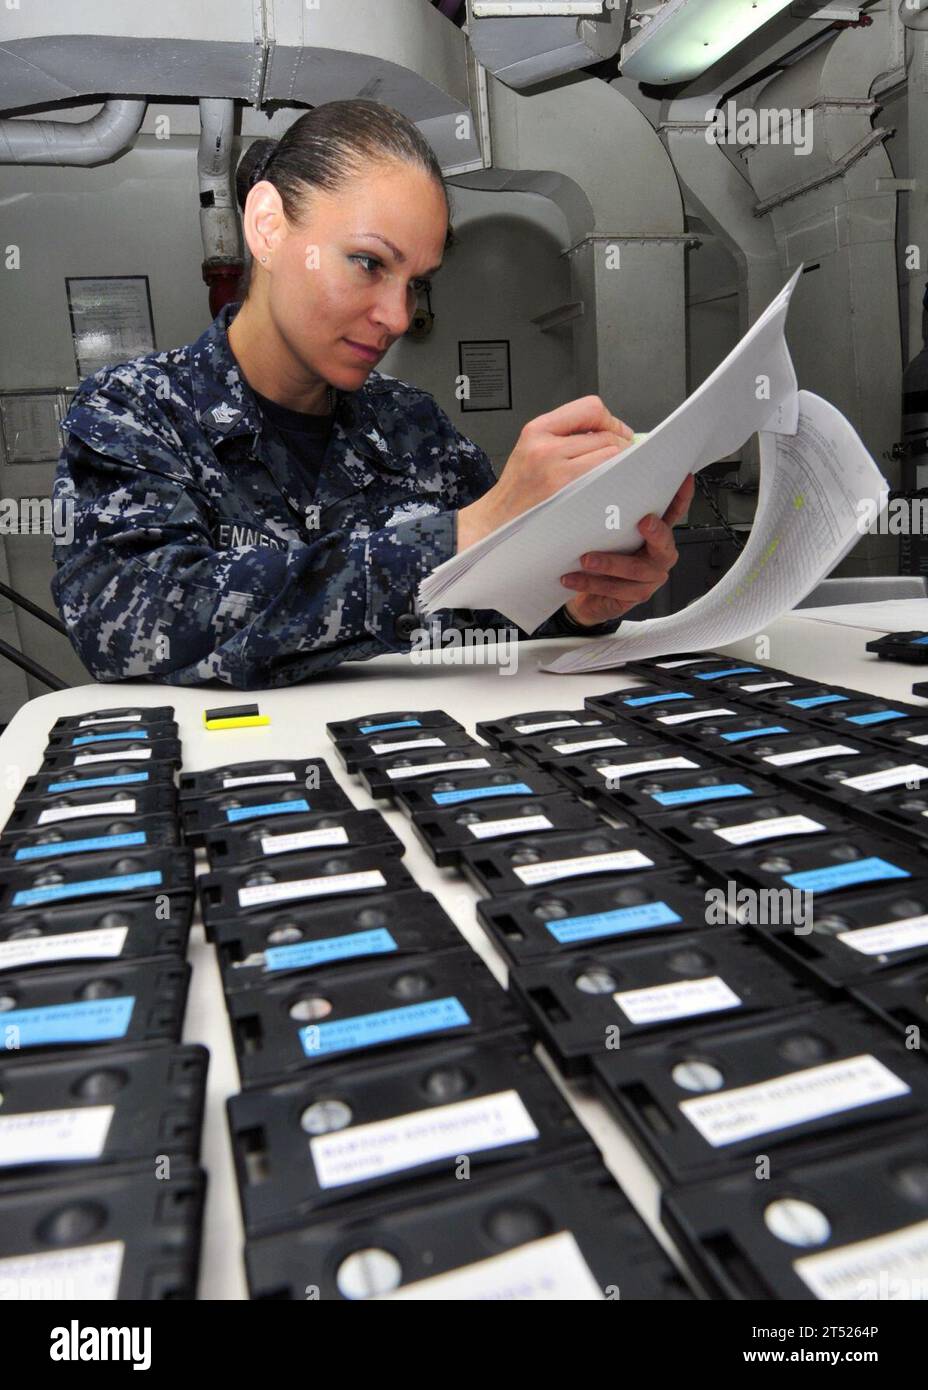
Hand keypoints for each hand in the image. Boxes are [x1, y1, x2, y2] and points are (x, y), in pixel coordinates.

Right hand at [457, 395, 633, 552]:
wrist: (498, 520)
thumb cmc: (518, 490)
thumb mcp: (531, 449)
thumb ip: (565, 435)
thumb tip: (608, 431)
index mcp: (537, 430)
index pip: (590, 408)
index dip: (611, 420)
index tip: (617, 432)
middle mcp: (546, 446)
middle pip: (604, 433)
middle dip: (620, 444)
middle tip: (623, 456)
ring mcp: (556, 469)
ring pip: (609, 453)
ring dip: (619, 462)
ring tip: (613, 471)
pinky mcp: (565, 490)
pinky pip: (604, 474)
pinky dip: (613, 477)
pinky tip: (608, 483)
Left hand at [560, 473, 695, 625]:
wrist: (589, 599)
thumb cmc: (602, 560)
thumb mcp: (609, 535)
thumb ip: (613, 516)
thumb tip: (600, 485)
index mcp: (657, 536)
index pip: (675, 513)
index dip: (682, 498)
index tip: (684, 481)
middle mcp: (659, 557)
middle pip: (664, 545)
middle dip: (656, 532)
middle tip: (644, 522)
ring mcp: (650, 578)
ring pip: (634, 569)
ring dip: (608, 563)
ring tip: (586, 559)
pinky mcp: (636, 596)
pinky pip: (616, 589)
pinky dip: (591, 583)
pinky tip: (572, 577)